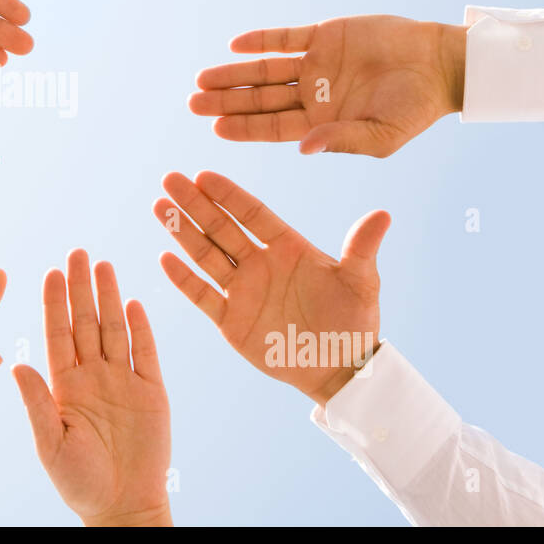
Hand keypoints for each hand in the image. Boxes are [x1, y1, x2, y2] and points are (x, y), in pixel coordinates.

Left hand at [13, 251, 171, 526]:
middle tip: (76, 252)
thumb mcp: (50, 443)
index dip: (54, 303)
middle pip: (86, 323)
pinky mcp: (151, 391)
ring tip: (103, 265)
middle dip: (80, 288)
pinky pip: (146, 353)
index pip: (57, 334)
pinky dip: (141, 328)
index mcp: (64, 385)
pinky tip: (134, 302)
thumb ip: (36, 402)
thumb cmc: (79, 482)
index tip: (49, 272)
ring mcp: (122, 381)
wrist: (121, 505)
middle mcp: (92, 376)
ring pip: (115, 330)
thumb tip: (15, 363)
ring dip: (110, 297)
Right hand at [154, 172, 388, 403]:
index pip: (252, 213)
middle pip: (221, 227)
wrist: (340, 369)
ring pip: (206, 255)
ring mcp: (242, 290)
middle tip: (170, 179)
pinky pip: (202, 296)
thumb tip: (383, 213)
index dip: (228, 194)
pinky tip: (164, 258)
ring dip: (182, 232)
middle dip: (195, 204)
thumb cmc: (354, 322)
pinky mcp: (231, 320)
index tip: (203, 174)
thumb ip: (362, 247)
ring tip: (160, 207)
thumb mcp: (361, 282)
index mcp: (288, 248)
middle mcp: (260, 263)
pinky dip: (183, 279)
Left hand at [191, 17, 465, 156]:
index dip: (243, 128)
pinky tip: (235, 44)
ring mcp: (315, 65)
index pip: (272, 128)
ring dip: (233, 72)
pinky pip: (285, 38)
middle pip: (258, 99)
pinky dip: (261, 40)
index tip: (214, 127)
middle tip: (193, 102)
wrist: (441, 64)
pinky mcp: (324, 35)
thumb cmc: (415, 109)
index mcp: (320, 123)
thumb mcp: (381, 136)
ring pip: (264, 69)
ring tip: (201, 78)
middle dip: (226, 101)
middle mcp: (311, 95)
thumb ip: (341, 140)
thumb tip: (303, 149)